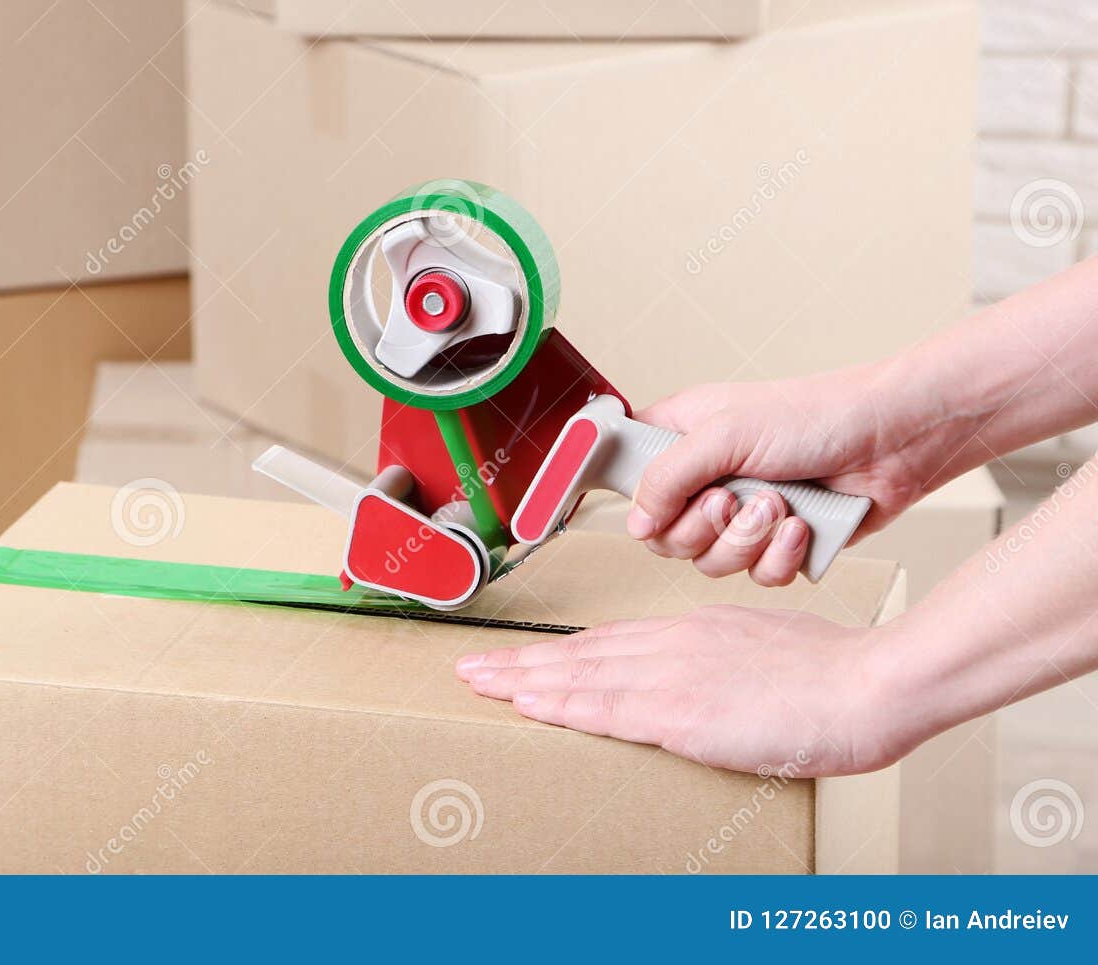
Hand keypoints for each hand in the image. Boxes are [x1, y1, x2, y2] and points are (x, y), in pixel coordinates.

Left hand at [456, 606, 916, 775]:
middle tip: (473, 666)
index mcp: (693, 631)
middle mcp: (672, 644)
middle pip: (580, 652)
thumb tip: (709, 680)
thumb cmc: (836, 672)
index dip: (562, 651)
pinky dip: (559, 704)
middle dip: (522, 662)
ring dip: (523, 680)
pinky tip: (527, 704)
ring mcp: (672, 676)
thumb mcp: (766, 648)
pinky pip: (603, 708)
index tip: (526, 657)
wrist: (870, 684)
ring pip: (579, 674)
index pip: (610, 640)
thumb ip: (726, 662)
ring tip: (478, 683)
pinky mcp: (680, 712)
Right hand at [627, 367, 928, 584]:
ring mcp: (742, 514)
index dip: (628, 495)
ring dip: (746, 540)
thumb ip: (667, 478)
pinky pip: (756, 576)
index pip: (625, 474)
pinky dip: (779, 556)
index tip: (640, 503)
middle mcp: (706, 478)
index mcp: (681, 436)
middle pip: (665, 535)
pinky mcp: (777, 543)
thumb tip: (635, 524)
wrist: (894, 442)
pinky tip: (801, 525)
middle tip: (730, 499)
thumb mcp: (724, 435)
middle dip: (702, 527)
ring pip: (710, 562)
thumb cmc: (817, 415)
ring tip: (777, 505)